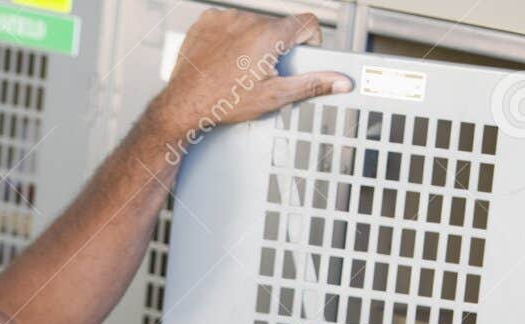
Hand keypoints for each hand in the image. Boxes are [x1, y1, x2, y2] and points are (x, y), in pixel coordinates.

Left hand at [152, 10, 352, 142]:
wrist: (183, 104)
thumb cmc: (224, 102)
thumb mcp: (274, 97)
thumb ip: (311, 85)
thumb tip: (341, 82)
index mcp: (269, 36)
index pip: (306, 23)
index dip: (310, 39)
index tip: (303, 53)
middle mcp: (248, 20)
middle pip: (278, 26)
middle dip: (277, 47)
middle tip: (265, 73)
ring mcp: (225, 18)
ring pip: (253, 24)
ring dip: (253, 42)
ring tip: (240, 69)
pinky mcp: (207, 21)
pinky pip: (228, 23)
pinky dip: (231, 38)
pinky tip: (224, 60)